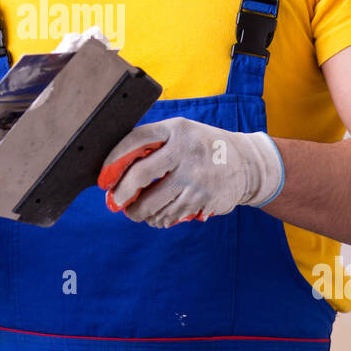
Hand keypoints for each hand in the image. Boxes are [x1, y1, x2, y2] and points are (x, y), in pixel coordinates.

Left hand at [96, 118, 283, 227]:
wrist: (246, 163)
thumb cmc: (202, 146)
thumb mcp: (181, 132)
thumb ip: (153, 143)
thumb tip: (116, 169)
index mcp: (176, 131)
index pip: (136, 140)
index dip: (114, 160)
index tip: (104, 177)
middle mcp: (185, 153)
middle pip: (140, 177)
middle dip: (121, 194)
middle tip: (116, 202)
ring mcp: (195, 179)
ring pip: (153, 204)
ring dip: (139, 212)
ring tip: (136, 212)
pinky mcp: (202, 201)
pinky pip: (170, 216)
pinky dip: (158, 219)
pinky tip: (158, 215)